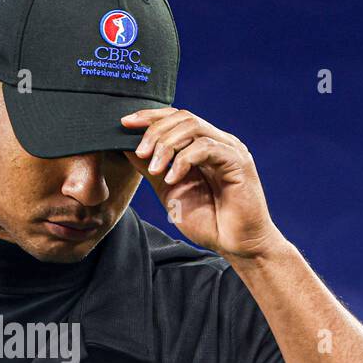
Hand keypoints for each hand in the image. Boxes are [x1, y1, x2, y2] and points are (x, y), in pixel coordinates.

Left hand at [120, 108, 283, 259]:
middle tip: (139, 152)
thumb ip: (150, 168)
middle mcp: (218, 142)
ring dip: (167, 144)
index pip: (176, 118)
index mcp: (203, 145)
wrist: (235, 245)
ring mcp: (229, 149)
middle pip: (183, 117)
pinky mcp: (238, 162)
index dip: (150, 117)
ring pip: (193, 127)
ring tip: (154, 168)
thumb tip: (125, 147)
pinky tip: (172, 179)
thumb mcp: (168, 190)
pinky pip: (207, 147)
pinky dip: (184, 160)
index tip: (124, 124)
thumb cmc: (207, 220)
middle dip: (155, 131)